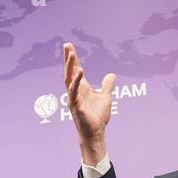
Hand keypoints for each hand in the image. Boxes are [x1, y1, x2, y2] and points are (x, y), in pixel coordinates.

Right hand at [62, 42, 114, 165]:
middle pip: (70, 72)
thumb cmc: (97, 117)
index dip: (73, 59)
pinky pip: (74, 91)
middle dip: (68, 58)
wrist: (96, 133)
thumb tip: (111, 74)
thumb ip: (107, 85)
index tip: (70, 46)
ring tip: (71, 54)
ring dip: (70, 66)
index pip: (76, 70)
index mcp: (81, 88)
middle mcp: (75, 92)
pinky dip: (77, 81)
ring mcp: (74, 98)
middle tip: (67, 45)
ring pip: (69, 79)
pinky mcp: (76, 106)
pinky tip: (80, 71)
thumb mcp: (105, 97)